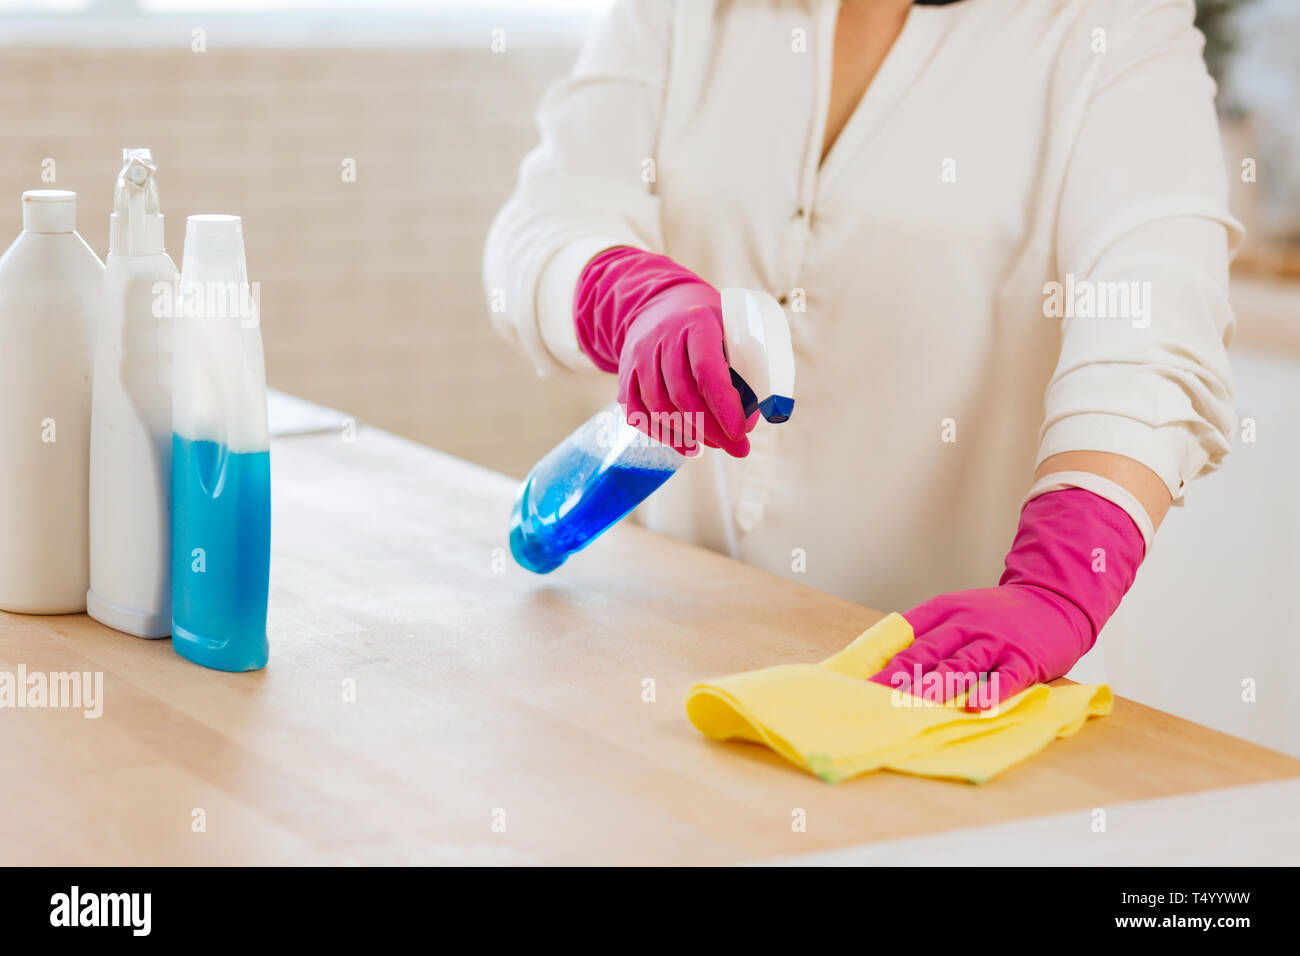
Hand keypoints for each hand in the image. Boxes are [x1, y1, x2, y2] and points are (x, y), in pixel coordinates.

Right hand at [574, 247, 752, 456]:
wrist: (660, 306)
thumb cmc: (706, 325)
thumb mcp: (729, 329)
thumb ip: (741, 366)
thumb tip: (750, 419)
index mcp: (696, 323)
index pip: (706, 370)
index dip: (723, 405)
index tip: (740, 431)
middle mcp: (662, 338)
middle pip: (682, 394)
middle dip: (711, 428)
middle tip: (737, 447)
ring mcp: (639, 357)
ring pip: (659, 407)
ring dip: (689, 434)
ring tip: (716, 445)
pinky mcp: (626, 374)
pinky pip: (637, 413)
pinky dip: (663, 435)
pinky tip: (687, 446)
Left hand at [870, 489, 1145, 707]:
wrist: (1054, 600)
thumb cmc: (998, 617)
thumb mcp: (958, 613)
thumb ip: (928, 635)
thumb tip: (886, 665)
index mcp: (945, 612)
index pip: (908, 637)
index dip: (884, 661)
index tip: (859, 683)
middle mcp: (967, 624)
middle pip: (929, 653)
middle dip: (900, 676)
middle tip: (875, 698)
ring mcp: (996, 641)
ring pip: (962, 665)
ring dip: (938, 686)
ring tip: (915, 704)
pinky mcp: (1024, 658)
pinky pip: (1007, 676)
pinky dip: (992, 691)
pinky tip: (977, 706)